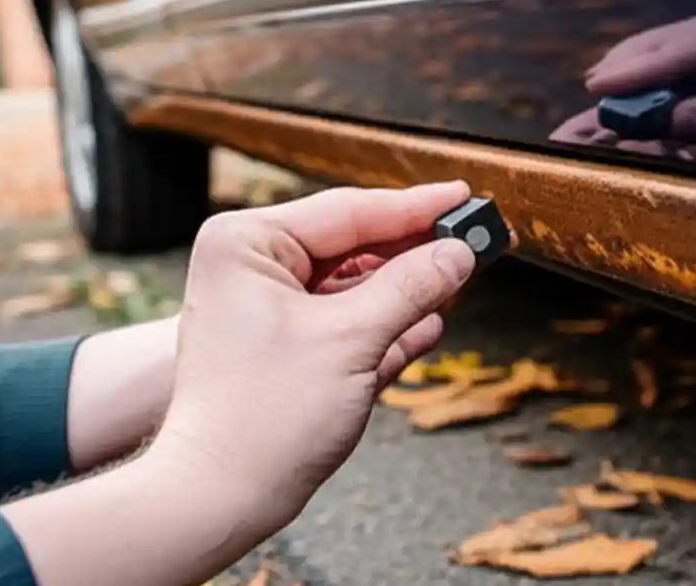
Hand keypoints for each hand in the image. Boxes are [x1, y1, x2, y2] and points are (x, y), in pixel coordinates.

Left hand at [152, 182, 476, 528]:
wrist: (221, 498)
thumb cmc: (263, 417)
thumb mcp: (351, 340)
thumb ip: (411, 288)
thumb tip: (460, 252)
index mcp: (248, 243)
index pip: (348, 211)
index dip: (414, 207)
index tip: (465, 198)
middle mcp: (253, 266)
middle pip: (354, 244)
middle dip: (414, 249)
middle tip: (474, 238)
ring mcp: (268, 308)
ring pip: (355, 284)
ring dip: (407, 287)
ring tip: (462, 277)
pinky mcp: (286, 346)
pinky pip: (348, 320)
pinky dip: (388, 322)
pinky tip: (431, 321)